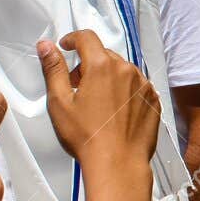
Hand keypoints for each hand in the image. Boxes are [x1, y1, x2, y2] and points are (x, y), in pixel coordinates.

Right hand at [38, 31, 159, 170]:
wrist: (118, 162)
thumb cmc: (85, 135)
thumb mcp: (60, 102)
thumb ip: (53, 69)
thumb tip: (46, 45)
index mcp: (102, 66)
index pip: (87, 38)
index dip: (73, 39)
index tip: (65, 47)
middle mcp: (127, 69)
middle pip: (104, 55)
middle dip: (88, 64)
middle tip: (76, 86)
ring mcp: (144, 84)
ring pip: (122, 70)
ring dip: (108, 77)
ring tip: (97, 101)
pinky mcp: (153, 99)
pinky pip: (136, 85)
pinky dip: (124, 90)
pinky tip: (115, 110)